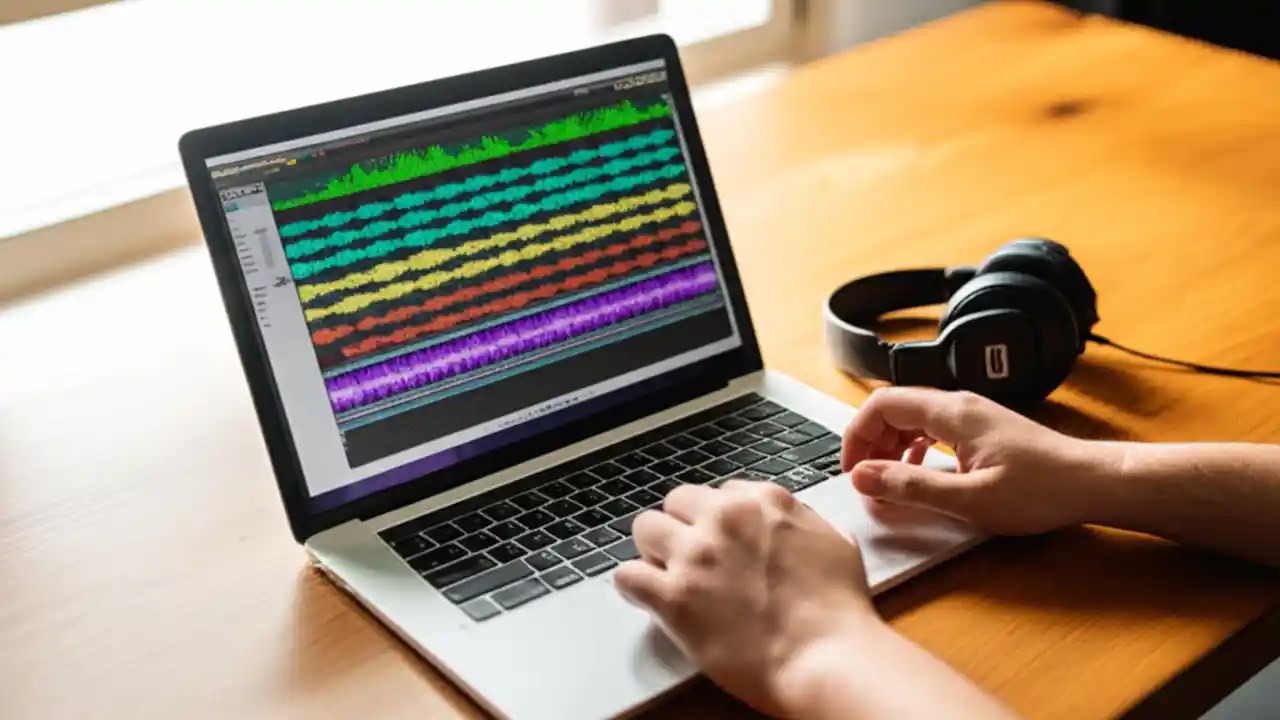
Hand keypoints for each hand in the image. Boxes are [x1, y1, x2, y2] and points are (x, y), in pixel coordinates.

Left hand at [613, 480, 879, 716]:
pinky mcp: (674, 596)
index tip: (722, 541)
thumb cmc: (839, 610)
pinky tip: (650, 598)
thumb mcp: (833, 541)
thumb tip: (781, 520)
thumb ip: (799, 519)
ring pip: (645, 528)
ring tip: (669, 576)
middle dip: (682, 527)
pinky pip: (626, 576)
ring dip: (654, 552)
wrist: (828, 658)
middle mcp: (724, 518)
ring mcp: (696, 555)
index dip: (717, 520)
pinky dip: (634, 587)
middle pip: (676, 501)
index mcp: (762, 501)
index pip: (719, 492)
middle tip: (694, 558)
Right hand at [842, 387, 1117, 534]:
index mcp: (951, 413)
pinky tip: (921, 476)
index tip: (852, 471)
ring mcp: (972, 414)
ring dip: (891, 447)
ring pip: (911, 418)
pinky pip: (932, 428)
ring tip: (889, 482)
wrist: (1093, 483)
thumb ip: (910, 488)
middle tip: (867, 481)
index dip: (856, 436)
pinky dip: (914, 449)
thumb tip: (863, 477)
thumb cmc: (1042, 491)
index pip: (881, 405)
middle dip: (870, 443)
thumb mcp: (968, 500)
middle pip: (893, 408)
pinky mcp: (982, 429)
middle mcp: (959, 405)